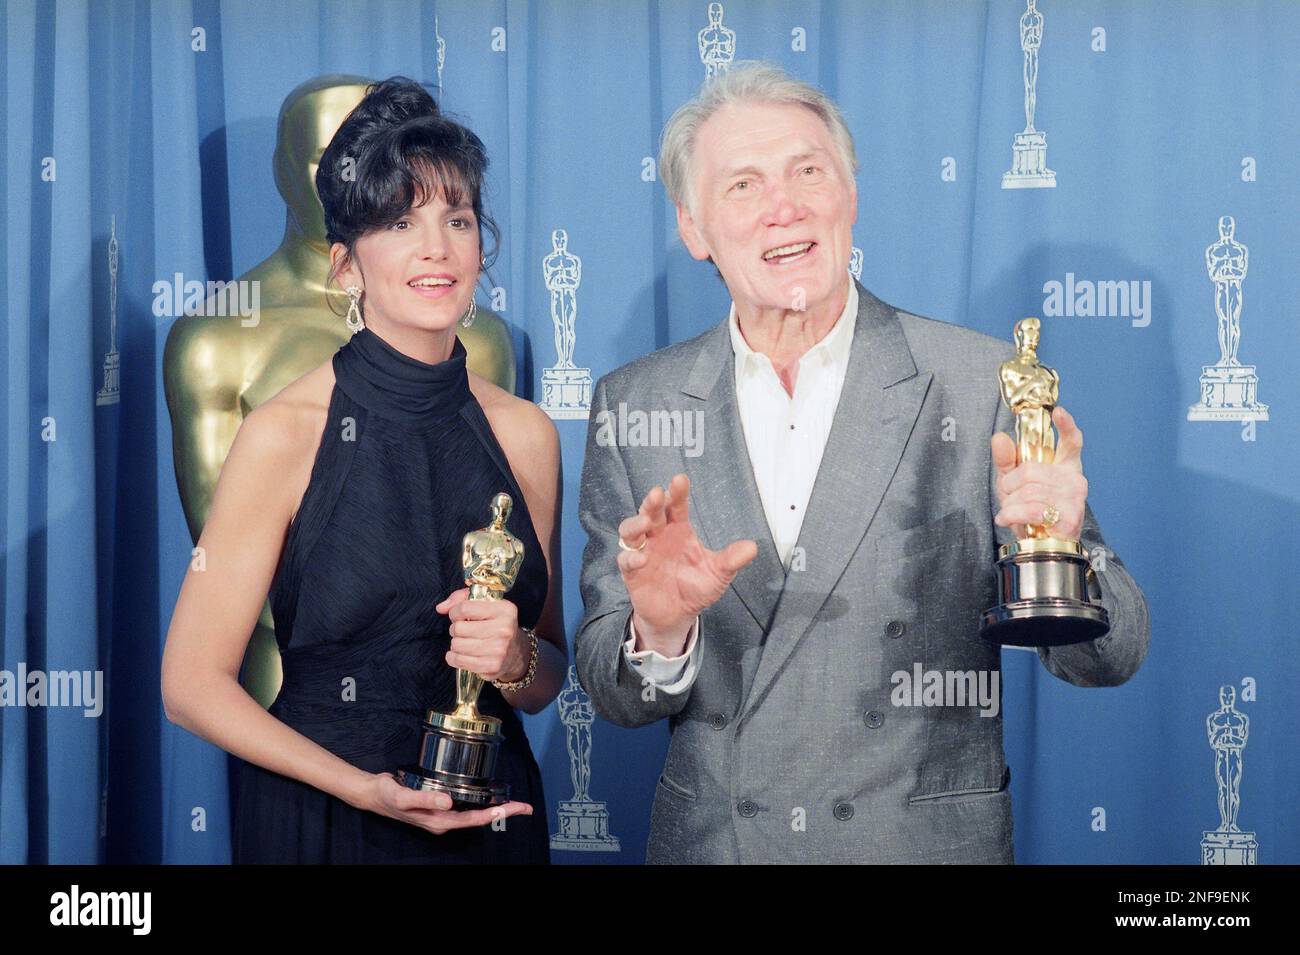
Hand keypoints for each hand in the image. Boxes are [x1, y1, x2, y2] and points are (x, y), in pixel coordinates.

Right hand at [362, 772, 531, 834]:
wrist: (373, 794)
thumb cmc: (387, 795)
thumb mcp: (404, 796)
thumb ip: (425, 799)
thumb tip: (448, 801)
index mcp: (439, 821)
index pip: (475, 819)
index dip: (498, 813)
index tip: (517, 809)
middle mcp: (443, 820)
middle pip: (479, 818)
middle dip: (503, 812)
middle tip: (525, 807)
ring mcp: (442, 814)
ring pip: (474, 813)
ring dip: (494, 808)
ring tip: (513, 803)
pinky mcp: (439, 805)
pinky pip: (465, 807)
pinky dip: (480, 802)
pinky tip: (487, 796)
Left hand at [436, 589, 529, 682]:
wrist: (516, 653)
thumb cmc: (495, 625)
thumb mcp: (486, 604)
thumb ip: (462, 598)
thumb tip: (441, 608)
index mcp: (504, 609)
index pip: (465, 607)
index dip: (455, 612)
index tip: (458, 615)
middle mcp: (504, 629)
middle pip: (458, 628)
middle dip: (456, 629)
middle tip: (464, 630)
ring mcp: (499, 649)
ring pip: (456, 644)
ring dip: (456, 643)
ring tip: (465, 642)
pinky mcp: (492, 666)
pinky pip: (459, 660)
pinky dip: (454, 657)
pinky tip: (461, 654)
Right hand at [616, 473, 756, 653]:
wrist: (678, 615)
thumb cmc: (695, 588)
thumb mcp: (717, 574)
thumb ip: (731, 560)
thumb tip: (752, 547)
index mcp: (678, 530)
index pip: (676, 506)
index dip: (677, 493)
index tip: (680, 480)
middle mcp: (659, 536)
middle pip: (651, 512)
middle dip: (652, 502)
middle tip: (658, 494)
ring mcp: (643, 551)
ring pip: (631, 530)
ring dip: (636, 523)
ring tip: (646, 522)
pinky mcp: (632, 571)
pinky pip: (626, 559)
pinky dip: (632, 557)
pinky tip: (642, 558)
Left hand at [991, 405, 1087, 540]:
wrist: (1041, 546)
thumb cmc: (1030, 510)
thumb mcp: (1013, 483)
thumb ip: (1006, 460)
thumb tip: (999, 437)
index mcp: (1065, 465)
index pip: (1071, 441)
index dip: (1066, 426)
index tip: (1058, 412)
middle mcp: (1074, 479)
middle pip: (1030, 470)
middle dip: (1010, 484)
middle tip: (1007, 496)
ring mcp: (1074, 499)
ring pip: (1028, 491)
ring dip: (1010, 503)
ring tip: (1010, 511)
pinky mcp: (1069, 518)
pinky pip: (1031, 509)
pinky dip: (1012, 515)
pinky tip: (1007, 519)